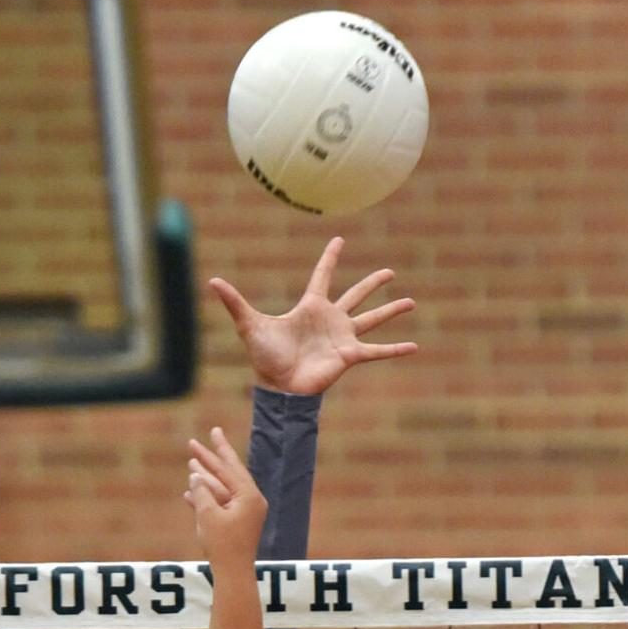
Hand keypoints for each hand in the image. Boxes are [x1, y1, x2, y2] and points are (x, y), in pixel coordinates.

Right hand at [185, 428, 267, 568]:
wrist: (233, 574)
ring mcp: (244, 513)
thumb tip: (195, 476)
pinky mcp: (236, 524)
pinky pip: (220, 505)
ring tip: (191, 465)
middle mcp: (250, 501)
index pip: (230, 468)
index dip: (215, 452)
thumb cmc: (223, 546)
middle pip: (228, 474)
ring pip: (222, 490)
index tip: (208, 434)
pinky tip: (190, 493)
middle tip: (202, 438)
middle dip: (212, 459)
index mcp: (249, 496)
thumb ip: (202, 492)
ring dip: (205, 480)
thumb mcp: (208, 516)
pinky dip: (206, 499)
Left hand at [210, 236, 415, 394]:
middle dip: (372, 284)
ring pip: (371, 319)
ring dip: (391, 310)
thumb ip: (234, 302)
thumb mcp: (250, 325)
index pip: (322, 276)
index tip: (339, 240)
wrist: (278, 389)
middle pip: (355, 295)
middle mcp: (330, 320)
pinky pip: (377, 351)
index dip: (330, 258)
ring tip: (411, 301)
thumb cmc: (264, 358)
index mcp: (310, 307)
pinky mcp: (349, 355)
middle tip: (389, 272)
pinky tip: (415, 347)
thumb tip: (212, 280)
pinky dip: (395, 350)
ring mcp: (342, 337)